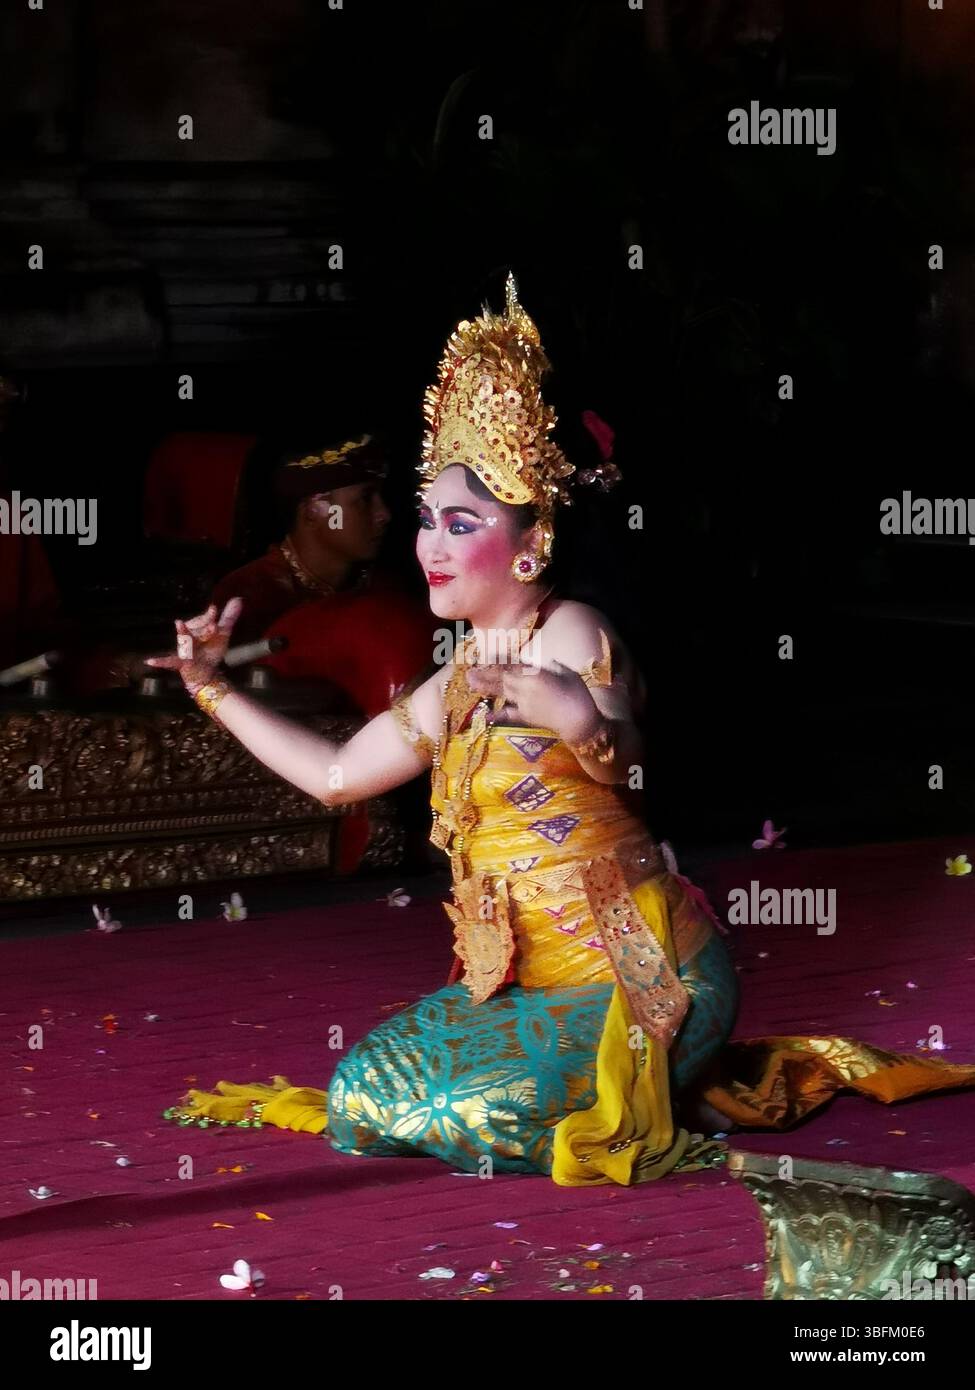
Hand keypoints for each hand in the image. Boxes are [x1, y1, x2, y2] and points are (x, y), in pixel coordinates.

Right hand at [146, 598, 241, 694]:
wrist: (205, 674)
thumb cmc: (210, 651)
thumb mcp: (222, 635)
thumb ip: (228, 618)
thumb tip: (238, 599)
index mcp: (199, 629)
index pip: (204, 620)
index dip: (209, 616)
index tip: (214, 609)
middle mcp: (190, 637)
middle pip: (197, 630)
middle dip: (205, 628)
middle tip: (213, 626)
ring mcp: (184, 650)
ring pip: (185, 642)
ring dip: (184, 634)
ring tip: (179, 623)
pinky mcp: (181, 663)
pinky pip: (169, 661)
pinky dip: (160, 661)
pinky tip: (150, 661)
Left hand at [466, 658, 601, 742]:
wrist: (580, 721)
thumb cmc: (578, 694)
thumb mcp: (568, 673)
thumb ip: (555, 666)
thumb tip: (548, 663)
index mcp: (536, 675)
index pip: (513, 665)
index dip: (498, 661)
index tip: (485, 657)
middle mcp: (525, 688)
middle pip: (502, 678)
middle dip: (485, 674)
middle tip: (468, 672)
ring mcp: (524, 704)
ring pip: (502, 692)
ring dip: (486, 687)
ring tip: (471, 683)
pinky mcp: (526, 717)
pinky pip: (509, 714)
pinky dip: (497, 714)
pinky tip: (485, 715)